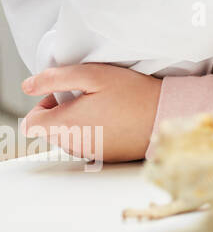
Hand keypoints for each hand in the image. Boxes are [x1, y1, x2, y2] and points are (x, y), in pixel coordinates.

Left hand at [20, 64, 161, 162]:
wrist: (167, 115)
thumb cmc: (133, 94)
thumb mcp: (93, 74)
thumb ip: (55, 78)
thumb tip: (28, 85)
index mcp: (65, 125)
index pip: (30, 123)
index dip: (42, 106)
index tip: (63, 95)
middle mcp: (74, 144)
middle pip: (49, 130)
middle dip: (61, 113)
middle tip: (89, 97)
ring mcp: (90, 153)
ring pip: (68, 138)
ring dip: (77, 124)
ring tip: (104, 108)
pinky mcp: (106, 157)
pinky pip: (88, 145)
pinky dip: (94, 133)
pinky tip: (115, 120)